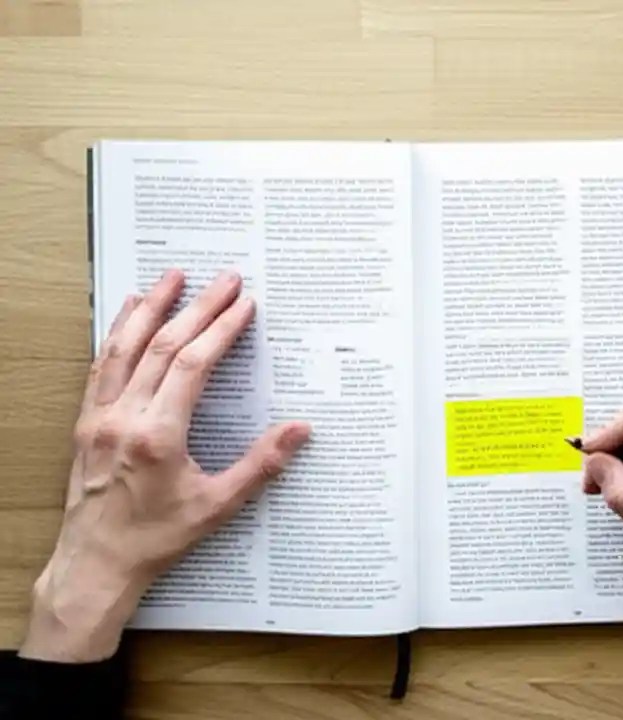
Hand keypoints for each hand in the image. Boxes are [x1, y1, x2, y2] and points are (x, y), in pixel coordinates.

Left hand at [21, 269, 309, 662]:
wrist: (96, 563)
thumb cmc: (155, 539)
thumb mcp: (217, 506)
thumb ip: (261, 464)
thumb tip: (299, 430)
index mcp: (157, 436)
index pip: (192, 366)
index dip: (220, 330)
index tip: (243, 305)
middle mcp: (123, 418)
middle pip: (162, 347)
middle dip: (197, 308)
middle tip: (225, 279)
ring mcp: (99, 417)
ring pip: (124, 347)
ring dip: (151, 308)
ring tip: (173, 278)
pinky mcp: (85, 422)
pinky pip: (102, 365)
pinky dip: (118, 333)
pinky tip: (129, 312)